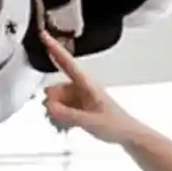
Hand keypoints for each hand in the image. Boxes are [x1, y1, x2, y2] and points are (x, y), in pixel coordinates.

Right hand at [38, 28, 140, 143]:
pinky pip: (62, 108)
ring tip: (65, 124)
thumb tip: (49, 106)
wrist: (128, 135)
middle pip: (56, 88)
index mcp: (87, 84)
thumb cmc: (116, 125)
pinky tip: (66, 125)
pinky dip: (60, 116)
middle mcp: (82, 88)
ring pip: (57, 100)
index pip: (66, 62)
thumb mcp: (90, 121)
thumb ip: (67, 114)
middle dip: (51, 101)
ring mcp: (80, 97)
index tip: (43, 35)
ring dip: (55, 111)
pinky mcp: (80, 107)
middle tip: (57, 116)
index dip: (54, 48)